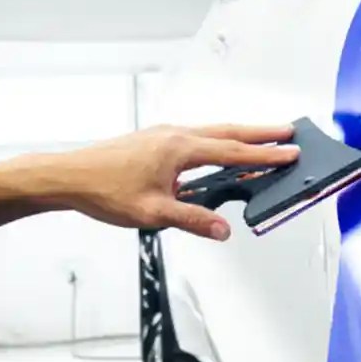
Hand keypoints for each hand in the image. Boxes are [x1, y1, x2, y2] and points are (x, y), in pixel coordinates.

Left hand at [39, 123, 296, 239]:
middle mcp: (175, 135)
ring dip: (241, 135)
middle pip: (228, 132)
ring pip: (213, 132)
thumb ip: (193, 220)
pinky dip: (219, 140)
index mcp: (179, 149)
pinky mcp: (156, 141)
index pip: (233, 151)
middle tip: (289, 131)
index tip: (291, 152)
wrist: (69, 176)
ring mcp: (165, 135)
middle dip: (261, 132)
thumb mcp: (153, 213)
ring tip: (264, 138)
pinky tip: (221, 150)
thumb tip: (223, 230)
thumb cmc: (104, 190)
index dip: (265, 154)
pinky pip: (198, 137)